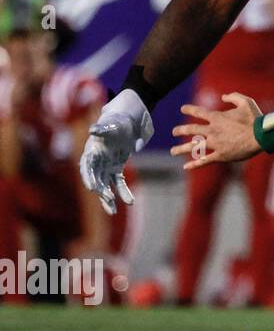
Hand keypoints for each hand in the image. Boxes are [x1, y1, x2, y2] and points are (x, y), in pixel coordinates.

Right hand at [79, 89, 153, 214]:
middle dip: (100, 190)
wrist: (126, 119)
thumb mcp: (111, 123)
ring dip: (108, 198)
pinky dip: (123, 192)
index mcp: (92, 150)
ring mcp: (106, 166)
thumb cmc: (117, 119)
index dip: (89, 177)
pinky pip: (118, 183)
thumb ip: (103, 128)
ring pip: (105, 185)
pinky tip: (129, 202)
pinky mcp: (116, 168)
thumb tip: (93, 130)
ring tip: (112, 212)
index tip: (92, 188)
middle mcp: (96, 160)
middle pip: (96, 178)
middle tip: (108, 200)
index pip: (87, 166)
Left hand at [170, 93, 262, 169]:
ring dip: (181, 149)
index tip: (182, 108)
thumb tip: (223, 96)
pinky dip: (194, 164)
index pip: (198, 112)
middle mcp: (212, 130)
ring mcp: (215, 144)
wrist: (261, 136)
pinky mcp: (220, 155)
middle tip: (174, 131)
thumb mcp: (246, 101)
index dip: (189, 109)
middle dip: (180, 130)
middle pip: (191, 130)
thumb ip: (233, 96)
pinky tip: (186, 167)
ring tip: (173, 151)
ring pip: (193, 147)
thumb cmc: (255, 118)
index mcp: (217, 118)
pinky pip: (204, 160)